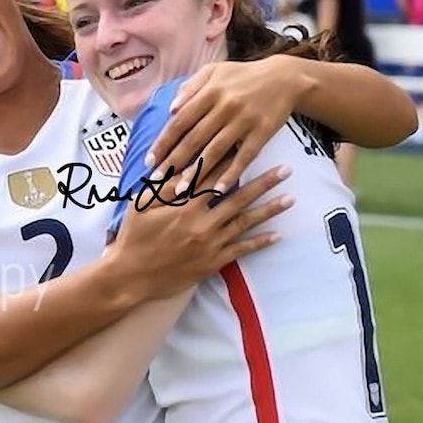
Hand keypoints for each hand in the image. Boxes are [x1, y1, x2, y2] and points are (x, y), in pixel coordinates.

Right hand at [109, 163, 293, 302]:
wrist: (131, 276)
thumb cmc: (133, 237)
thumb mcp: (141, 205)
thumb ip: (163, 186)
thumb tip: (181, 165)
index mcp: (185, 205)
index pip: (213, 177)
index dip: (232, 160)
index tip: (250, 146)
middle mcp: (202, 222)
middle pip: (239, 197)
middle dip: (264, 182)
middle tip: (286, 170)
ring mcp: (210, 243)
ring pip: (245, 222)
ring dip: (269, 209)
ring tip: (290, 198)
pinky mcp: (212, 262)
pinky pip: (241, 250)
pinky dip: (260, 242)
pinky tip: (277, 234)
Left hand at [145, 57, 304, 194]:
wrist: (284, 78)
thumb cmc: (242, 76)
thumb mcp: (214, 71)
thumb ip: (191, 86)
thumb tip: (171, 109)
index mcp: (210, 91)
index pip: (180, 121)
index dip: (163, 142)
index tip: (149, 161)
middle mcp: (225, 106)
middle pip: (194, 138)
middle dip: (173, 162)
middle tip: (157, 181)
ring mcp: (244, 120)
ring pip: (215, 150)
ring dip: (197, 172)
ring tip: (181, 191)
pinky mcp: (262, 132)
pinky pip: (244, 157)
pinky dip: (231, 174)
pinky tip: (218, 189)